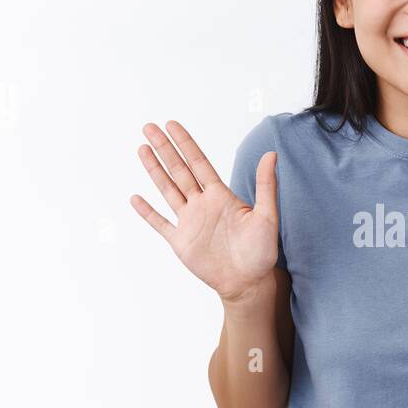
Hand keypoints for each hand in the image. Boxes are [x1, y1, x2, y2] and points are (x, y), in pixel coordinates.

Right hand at [129, 120, 278, 302]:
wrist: (249, 283)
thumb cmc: (261, 252)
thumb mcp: (267, 216)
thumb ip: (266, 185)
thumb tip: (272, 153)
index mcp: (220, 196)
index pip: (199, 163)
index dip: (185, 144)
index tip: (171, 125)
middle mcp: (202, 204)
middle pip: (179, 170)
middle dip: (164, 149)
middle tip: (148, 127)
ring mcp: (189, 222)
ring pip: (167, 190)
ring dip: (154, 170)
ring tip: (142, 149)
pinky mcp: (180, 242)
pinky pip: (160, 223)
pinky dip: (147, 212)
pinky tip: (135, 198)